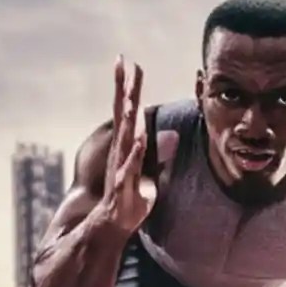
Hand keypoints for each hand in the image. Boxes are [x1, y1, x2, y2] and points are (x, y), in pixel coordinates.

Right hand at [101, 56, 175, 232]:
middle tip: (124, 62)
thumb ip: (158, 151)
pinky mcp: (123, 184)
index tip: (130, 63)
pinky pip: (131, 166)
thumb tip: (173, 135)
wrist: (112, 224)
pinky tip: (140, 138)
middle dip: (125, 89)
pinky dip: (136, 152)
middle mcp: (122, 150)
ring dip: (129, 116)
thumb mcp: (149, 171)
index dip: (129, 87)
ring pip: (126, 136)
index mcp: (128, 145)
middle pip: (124, 115)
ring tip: (133, 95)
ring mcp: (121, 166)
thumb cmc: (130, 198)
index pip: (129, 111)